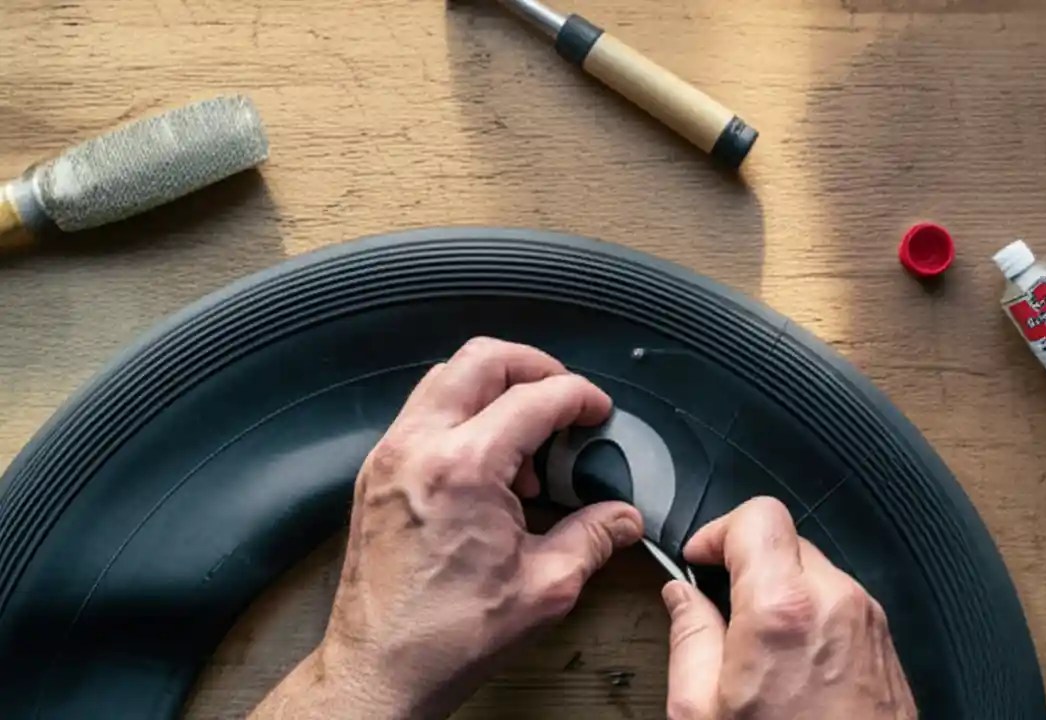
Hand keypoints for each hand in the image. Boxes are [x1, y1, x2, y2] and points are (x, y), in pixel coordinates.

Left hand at [252, 338, 643, 719]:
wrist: (381, 669)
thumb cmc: (447, 636)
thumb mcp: (545, 586)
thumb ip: (593, 537)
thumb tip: (622, 517)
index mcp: (465, 467)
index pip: (536, 397)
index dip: (580, 397)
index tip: (597, 411)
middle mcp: (419, 447)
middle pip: (482, 359)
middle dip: (534, 367)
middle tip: (565, 397)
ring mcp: (390, 456)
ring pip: (446, 377)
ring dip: (494, 389)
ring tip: (527, 438)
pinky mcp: (376, 473)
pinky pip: (423, 412)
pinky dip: (462, 415)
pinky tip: (489, 463)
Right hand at [662, 497, 916, 719]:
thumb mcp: (700, 711)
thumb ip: (689, 636)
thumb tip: (681, 596)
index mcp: (782, 609)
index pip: (758, 516)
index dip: (720, 530)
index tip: (700, 559)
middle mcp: (835, 603)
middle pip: (786, 539)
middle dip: (748, 563)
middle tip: (720, 606)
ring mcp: (868, 623)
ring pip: (815, 572)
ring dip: (781, 592)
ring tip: (757, 648)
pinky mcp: (885, 647)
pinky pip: (840, 606)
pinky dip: (810, 617)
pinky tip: (791, 666)